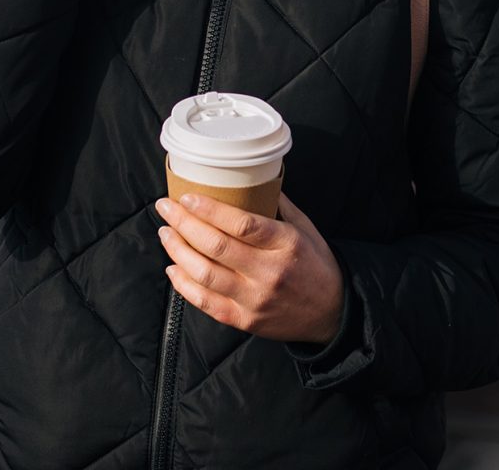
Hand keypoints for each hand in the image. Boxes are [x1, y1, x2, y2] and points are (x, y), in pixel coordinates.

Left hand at [155, 192, 344, 346]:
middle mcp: (269, 272)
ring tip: (166, 233)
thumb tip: (252, 178)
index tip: (187, 197)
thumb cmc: (316, 265)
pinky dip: (184, 285)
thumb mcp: (305, 228)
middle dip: (184, 223)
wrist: (333, 313)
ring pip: (205, 274)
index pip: (242, 224)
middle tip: (166, 208)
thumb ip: (278, 204)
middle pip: (217, 246)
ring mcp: (255, 299)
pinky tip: (173, 268)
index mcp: (285, 244)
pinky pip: (207, 303)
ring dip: (178, 251)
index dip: (210, 209)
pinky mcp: (245, 320)